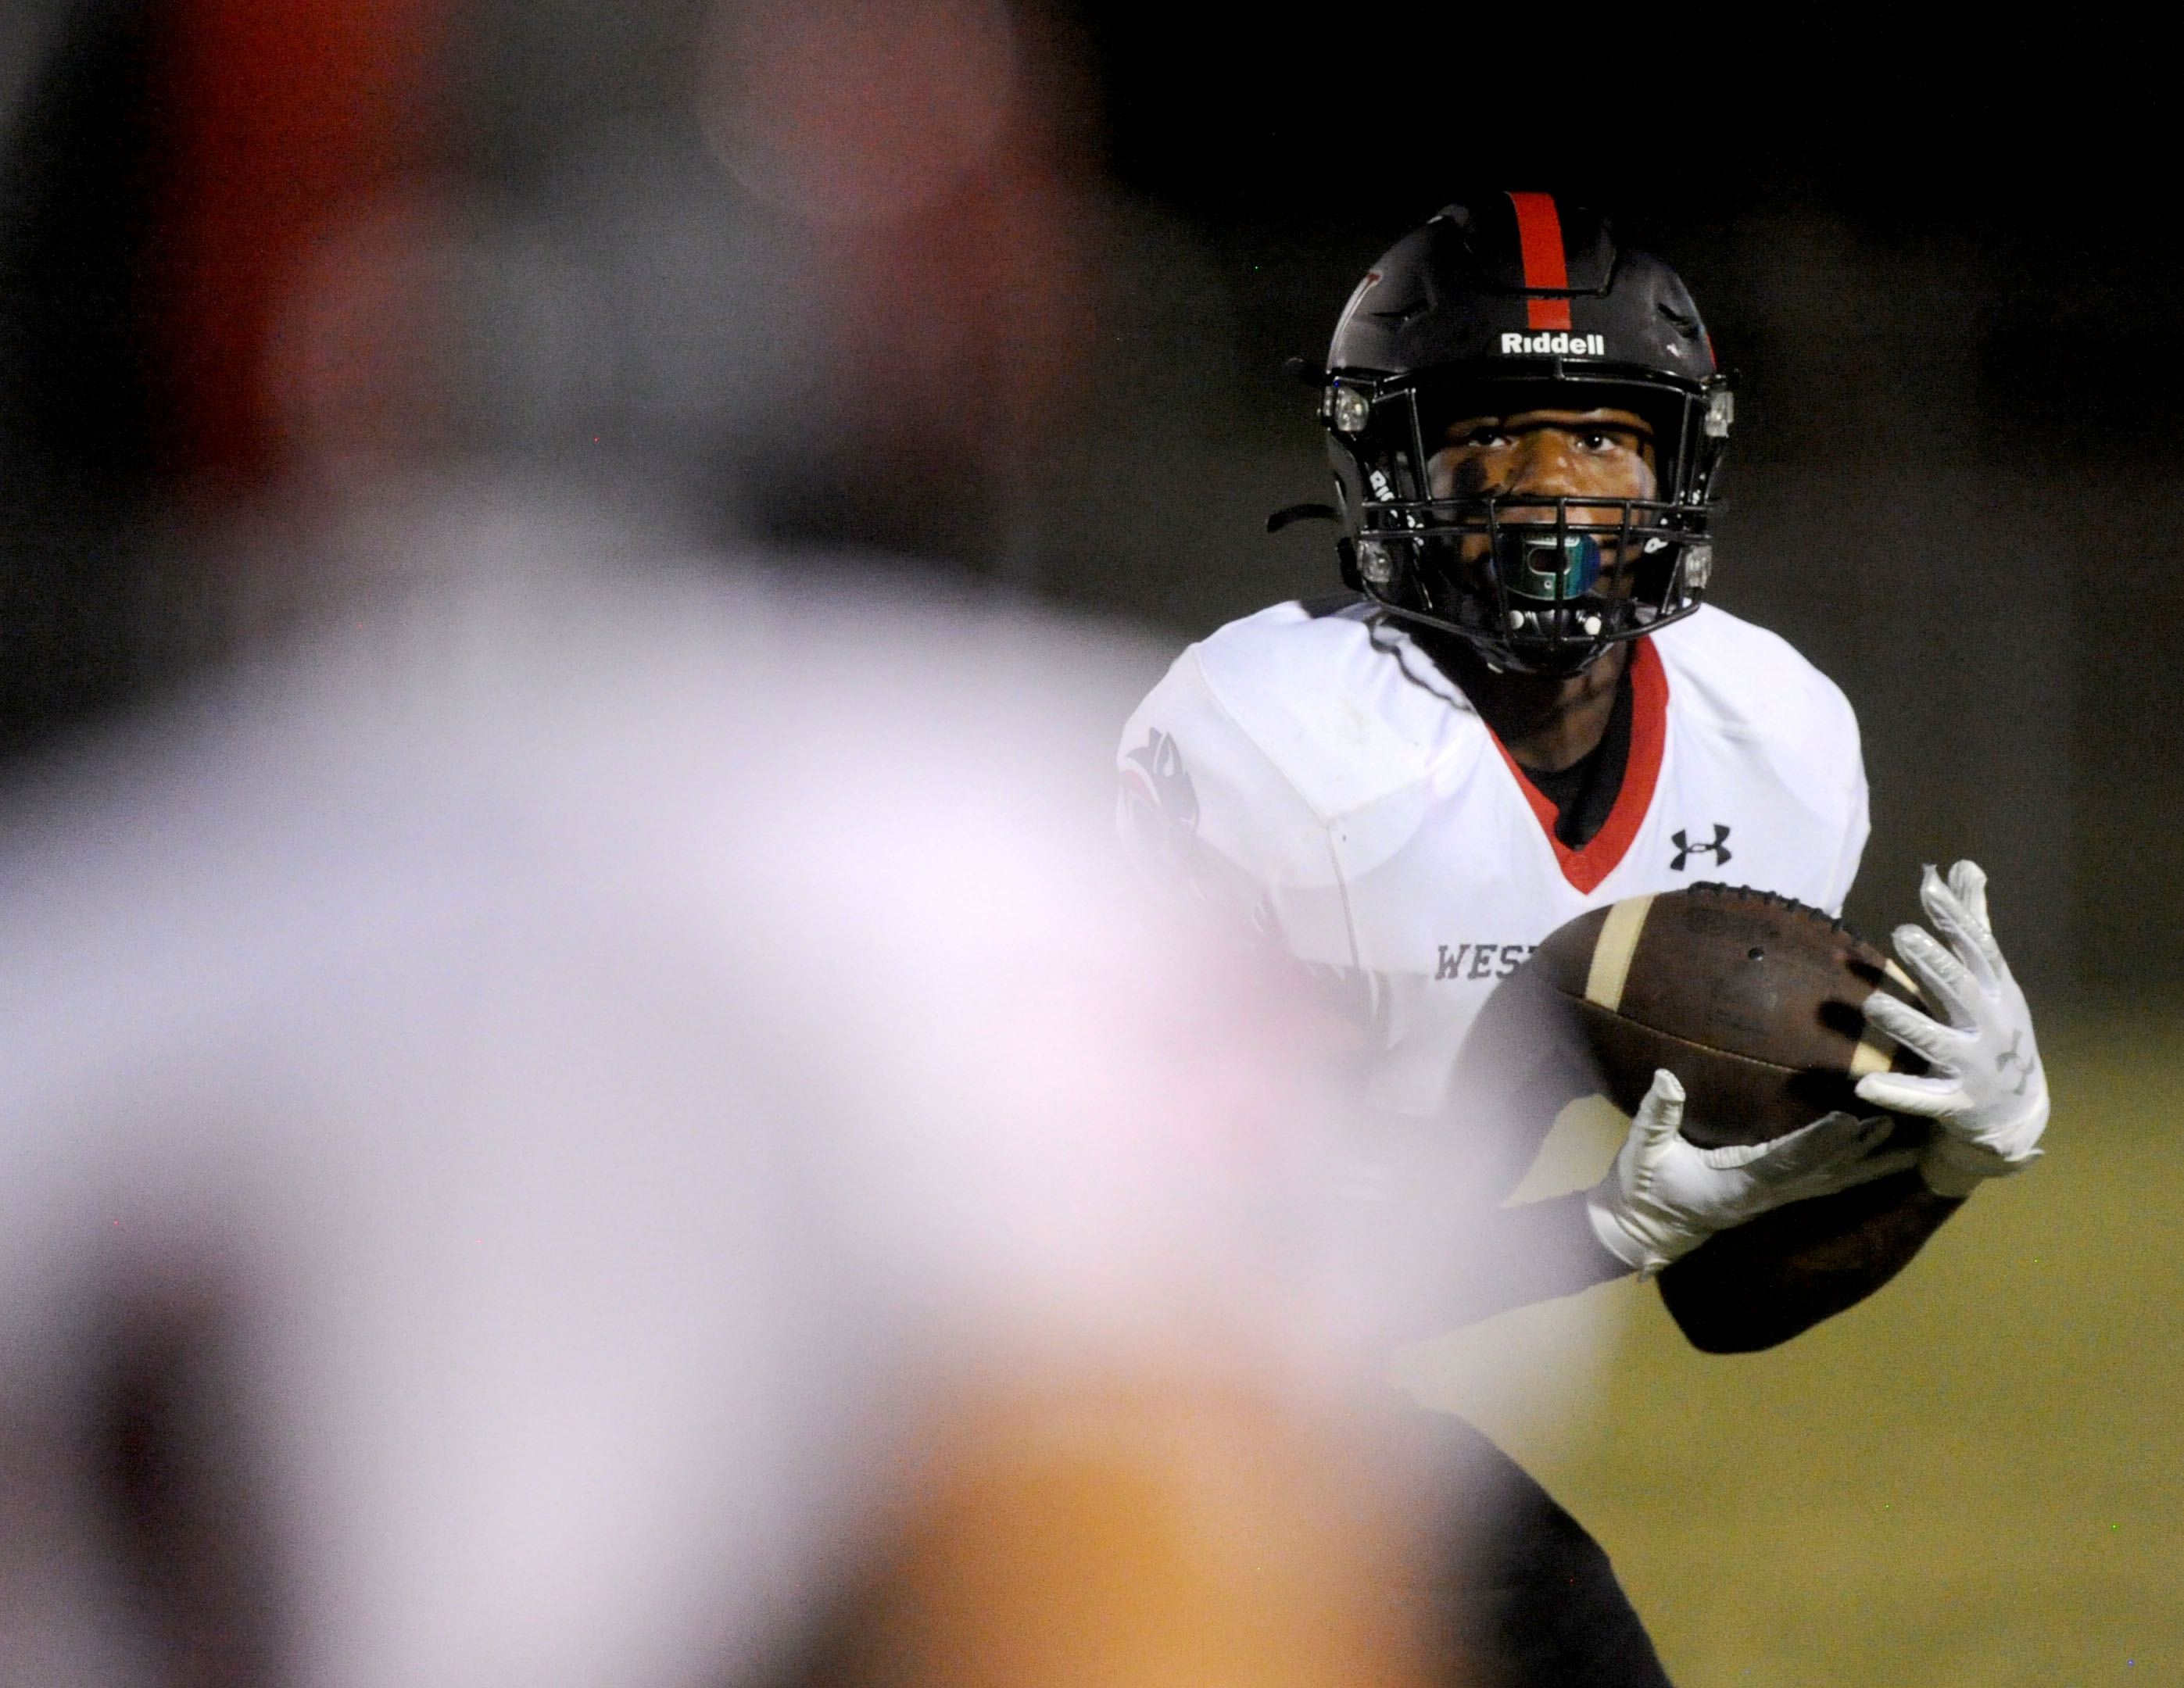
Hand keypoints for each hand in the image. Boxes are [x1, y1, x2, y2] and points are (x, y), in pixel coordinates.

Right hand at [1586, 1069, 1914, 1276]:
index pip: (1786, 1159)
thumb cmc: (1640, 1190)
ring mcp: (1771, 1198)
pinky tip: (1872, 1161)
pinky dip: (1851, 1172)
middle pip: (1824, 1173)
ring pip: (1831, 1183)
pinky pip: (1820, 1185)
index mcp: (1736, 1184)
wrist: (1640, 1232)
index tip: (1849, 1121)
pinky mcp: (1770, 1196)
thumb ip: (1656, 1116)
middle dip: (1862, 1150)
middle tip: (1898, 1123)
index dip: (1819, 1142)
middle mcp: (1764, 1194)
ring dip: (1869, 1164)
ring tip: (1907, 1145)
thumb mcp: (1640, 1153)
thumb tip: (1666, 1077)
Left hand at [1854, 860, 2047, 1198]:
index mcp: (1997, 992)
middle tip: (1903, 934)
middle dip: (1935, 965)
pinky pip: (1923, 1098)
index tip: (1928, 889)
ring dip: (1906, 1023)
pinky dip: (1896, 1093)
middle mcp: (1988, 1025)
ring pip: (1937, 1043)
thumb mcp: (1990, 978)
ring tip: (1873, 1002)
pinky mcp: (1955, 1102)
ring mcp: (1973, 1066)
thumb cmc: (1994, 1027)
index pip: (1979, 950)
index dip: (1956, 920)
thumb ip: (1972, 923)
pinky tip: (1863, 1086)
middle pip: (1961, 992)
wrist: (2018, 1109)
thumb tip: (1964, 865)